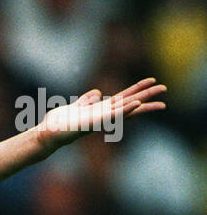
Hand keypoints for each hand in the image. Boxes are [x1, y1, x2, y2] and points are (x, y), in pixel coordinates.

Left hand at [37, 77, 166, 151]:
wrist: (48, 134)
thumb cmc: (60, 123)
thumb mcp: (77, 106)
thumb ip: (89, 100)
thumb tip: (98, 93)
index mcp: (102, 110)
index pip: (124, 98)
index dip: (138, 89)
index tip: (153, 80)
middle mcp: (104, 116)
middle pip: (130, 104)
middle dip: (148, 97)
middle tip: (165, 90)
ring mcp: (101, 120)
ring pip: (126, 110)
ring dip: (143, 104)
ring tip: (159, 99)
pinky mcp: (95, 123)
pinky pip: (113, 116)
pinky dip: (126, 110)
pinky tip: (137, 104)